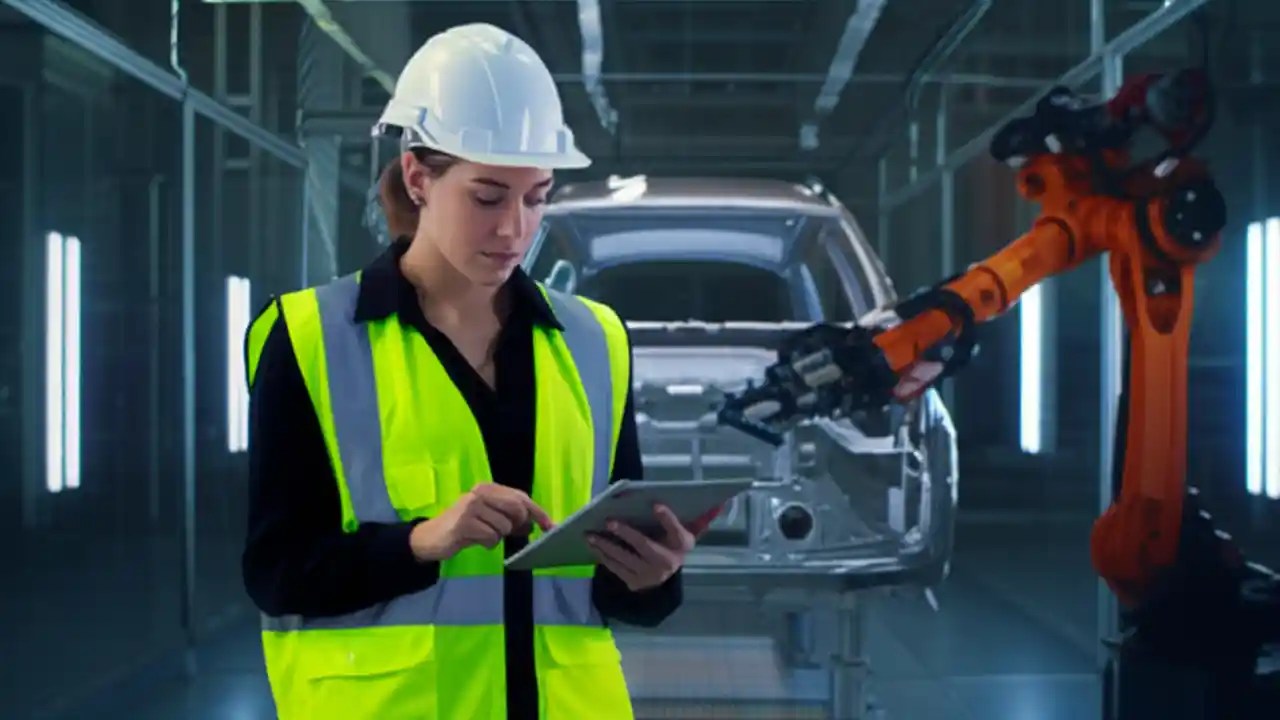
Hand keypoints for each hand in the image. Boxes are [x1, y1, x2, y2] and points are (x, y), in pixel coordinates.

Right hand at [410, 483, 553, 561]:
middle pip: (516, 508)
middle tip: (507, 531)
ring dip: (497, 536)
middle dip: (517, 524)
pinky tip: (475, 540)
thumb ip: (510, 516)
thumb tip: (536, 523)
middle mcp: (480, 492)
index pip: (520, 497)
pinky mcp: (464, 523)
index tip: (550, 525)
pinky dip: (487, 543)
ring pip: (504, 526)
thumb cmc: (464, 527)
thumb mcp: (488, 518)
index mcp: (488, 488)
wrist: (431, 538)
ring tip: (481, 534)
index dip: (537, 511)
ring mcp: (471, 506)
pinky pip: (491, 538)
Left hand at [587, 504, 706, 591]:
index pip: (677, 531)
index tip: (657, 504)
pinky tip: (592, 545)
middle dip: (627, 533)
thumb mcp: (690, 532)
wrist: (665, 580)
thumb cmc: (674, 546)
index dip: (668, 519)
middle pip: (645, 546)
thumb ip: (702, 518)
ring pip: (625, 558)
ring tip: (590, 534)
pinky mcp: (634, 582)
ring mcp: (649, 575)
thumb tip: (721, 502)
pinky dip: (602, 556)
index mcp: (682, 546)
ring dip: (606, 546)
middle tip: (609, 520)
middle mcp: (667, 563)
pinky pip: (615, 568)